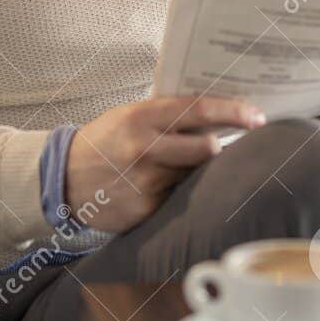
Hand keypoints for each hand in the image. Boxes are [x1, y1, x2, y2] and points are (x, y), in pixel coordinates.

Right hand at [64, 93, 266, 232]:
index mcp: (142, 118)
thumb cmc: (102, 141)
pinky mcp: (147, 209)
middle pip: (206, 148)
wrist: (62, 179)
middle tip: (231, 144)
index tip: (257, 115)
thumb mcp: (128, 115)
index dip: (233, 112)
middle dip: (221, 147)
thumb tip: (214, 113)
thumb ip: (166, 114)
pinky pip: (179, 197)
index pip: (199, 110)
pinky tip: (166, 187)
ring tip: (187, 165)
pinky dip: (181, 191)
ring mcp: (146, 182)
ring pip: (195, 174)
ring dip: (200, 170)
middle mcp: (145, 149)